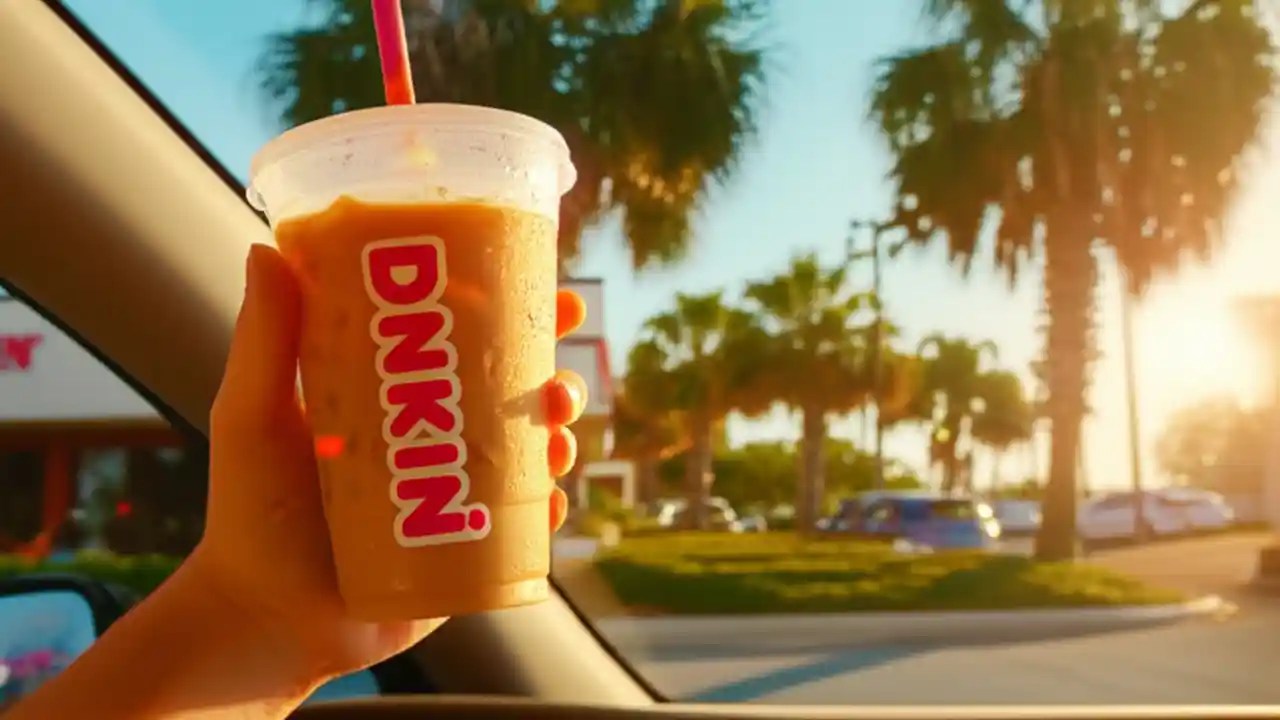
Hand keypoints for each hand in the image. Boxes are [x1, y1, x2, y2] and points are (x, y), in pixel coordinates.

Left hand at [190, 244, 586, 682]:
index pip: (462, 340)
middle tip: (559, 378)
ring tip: (556, 437)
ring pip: (528, 454)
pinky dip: (546, 508)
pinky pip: (522, 524)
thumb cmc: (248, 514)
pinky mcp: (465, 548)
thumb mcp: (253, 416)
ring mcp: (454, 495)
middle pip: (512, 394)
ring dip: (559, 438)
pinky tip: (550, 499)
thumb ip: (265, 340)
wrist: (265, 620)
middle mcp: (432, 439)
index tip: (549, 294)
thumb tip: (265, 247)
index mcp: (392, 396)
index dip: (513, 313)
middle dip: (553, 378)